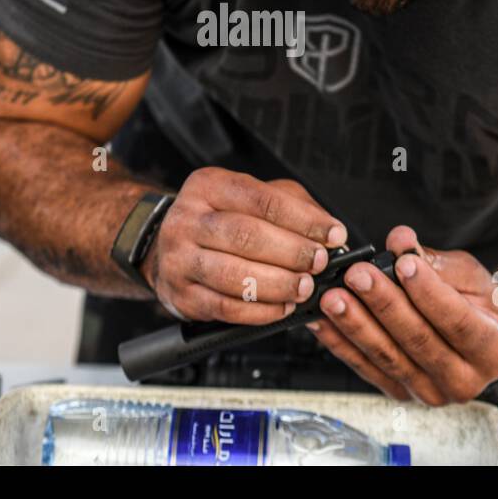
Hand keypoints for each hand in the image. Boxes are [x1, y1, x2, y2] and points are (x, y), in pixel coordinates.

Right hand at [142, 170, 345, 323]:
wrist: (164, 247)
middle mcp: (188, 219)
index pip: (262, 200)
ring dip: (278, 285)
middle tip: (319, 262)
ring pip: (234, 275)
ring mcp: (179, 258)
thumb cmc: (219, 221)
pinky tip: (282, 307)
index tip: (333, 234)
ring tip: (304, 287)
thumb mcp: (252, 198)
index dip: (303, 219)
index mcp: (209, 186)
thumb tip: (329, 231)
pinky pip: (225, 307)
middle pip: (246, 236)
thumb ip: (293, 206)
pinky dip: (260, 311)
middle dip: (292, 252)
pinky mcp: (181, 294)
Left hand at [307, 226, 497, 404]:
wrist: (477, 336)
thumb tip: (400, 240)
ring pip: (388, 357)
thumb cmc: (478, 303)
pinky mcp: (400, 394)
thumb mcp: (469, 275)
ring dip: (355, 325)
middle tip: (357, 275)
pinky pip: (366, 368)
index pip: (458, 322)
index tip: (403, 264)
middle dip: (384, 305)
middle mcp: (464, 380)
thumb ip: (435, 260)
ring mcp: (430, 392)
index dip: (429, 293)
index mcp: (495, 351)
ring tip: (333, 297)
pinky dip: (341, 343)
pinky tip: (322, 321)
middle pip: (418, 341)